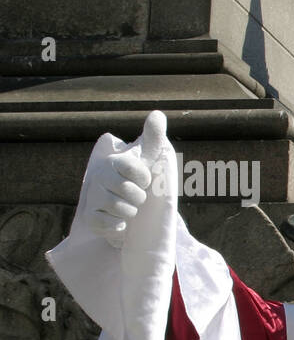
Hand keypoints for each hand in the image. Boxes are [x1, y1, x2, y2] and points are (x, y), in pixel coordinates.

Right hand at [83, 111, 168, 247]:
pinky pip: (110, 225)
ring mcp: (93, 198)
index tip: (143, 179)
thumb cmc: (139, 180)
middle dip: (139, 197)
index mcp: (113, 162)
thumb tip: (157, 114)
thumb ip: (153, 137)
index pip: (135, 169)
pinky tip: (119, 221)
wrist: (127, 208)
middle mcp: (99, 177)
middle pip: (131, 192)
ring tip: (127, 208)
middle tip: (135, 196)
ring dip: (131, 212)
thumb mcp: (148, 157)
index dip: (144, 177)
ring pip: (123, 209)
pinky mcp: (91, 219)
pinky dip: (120, 226)